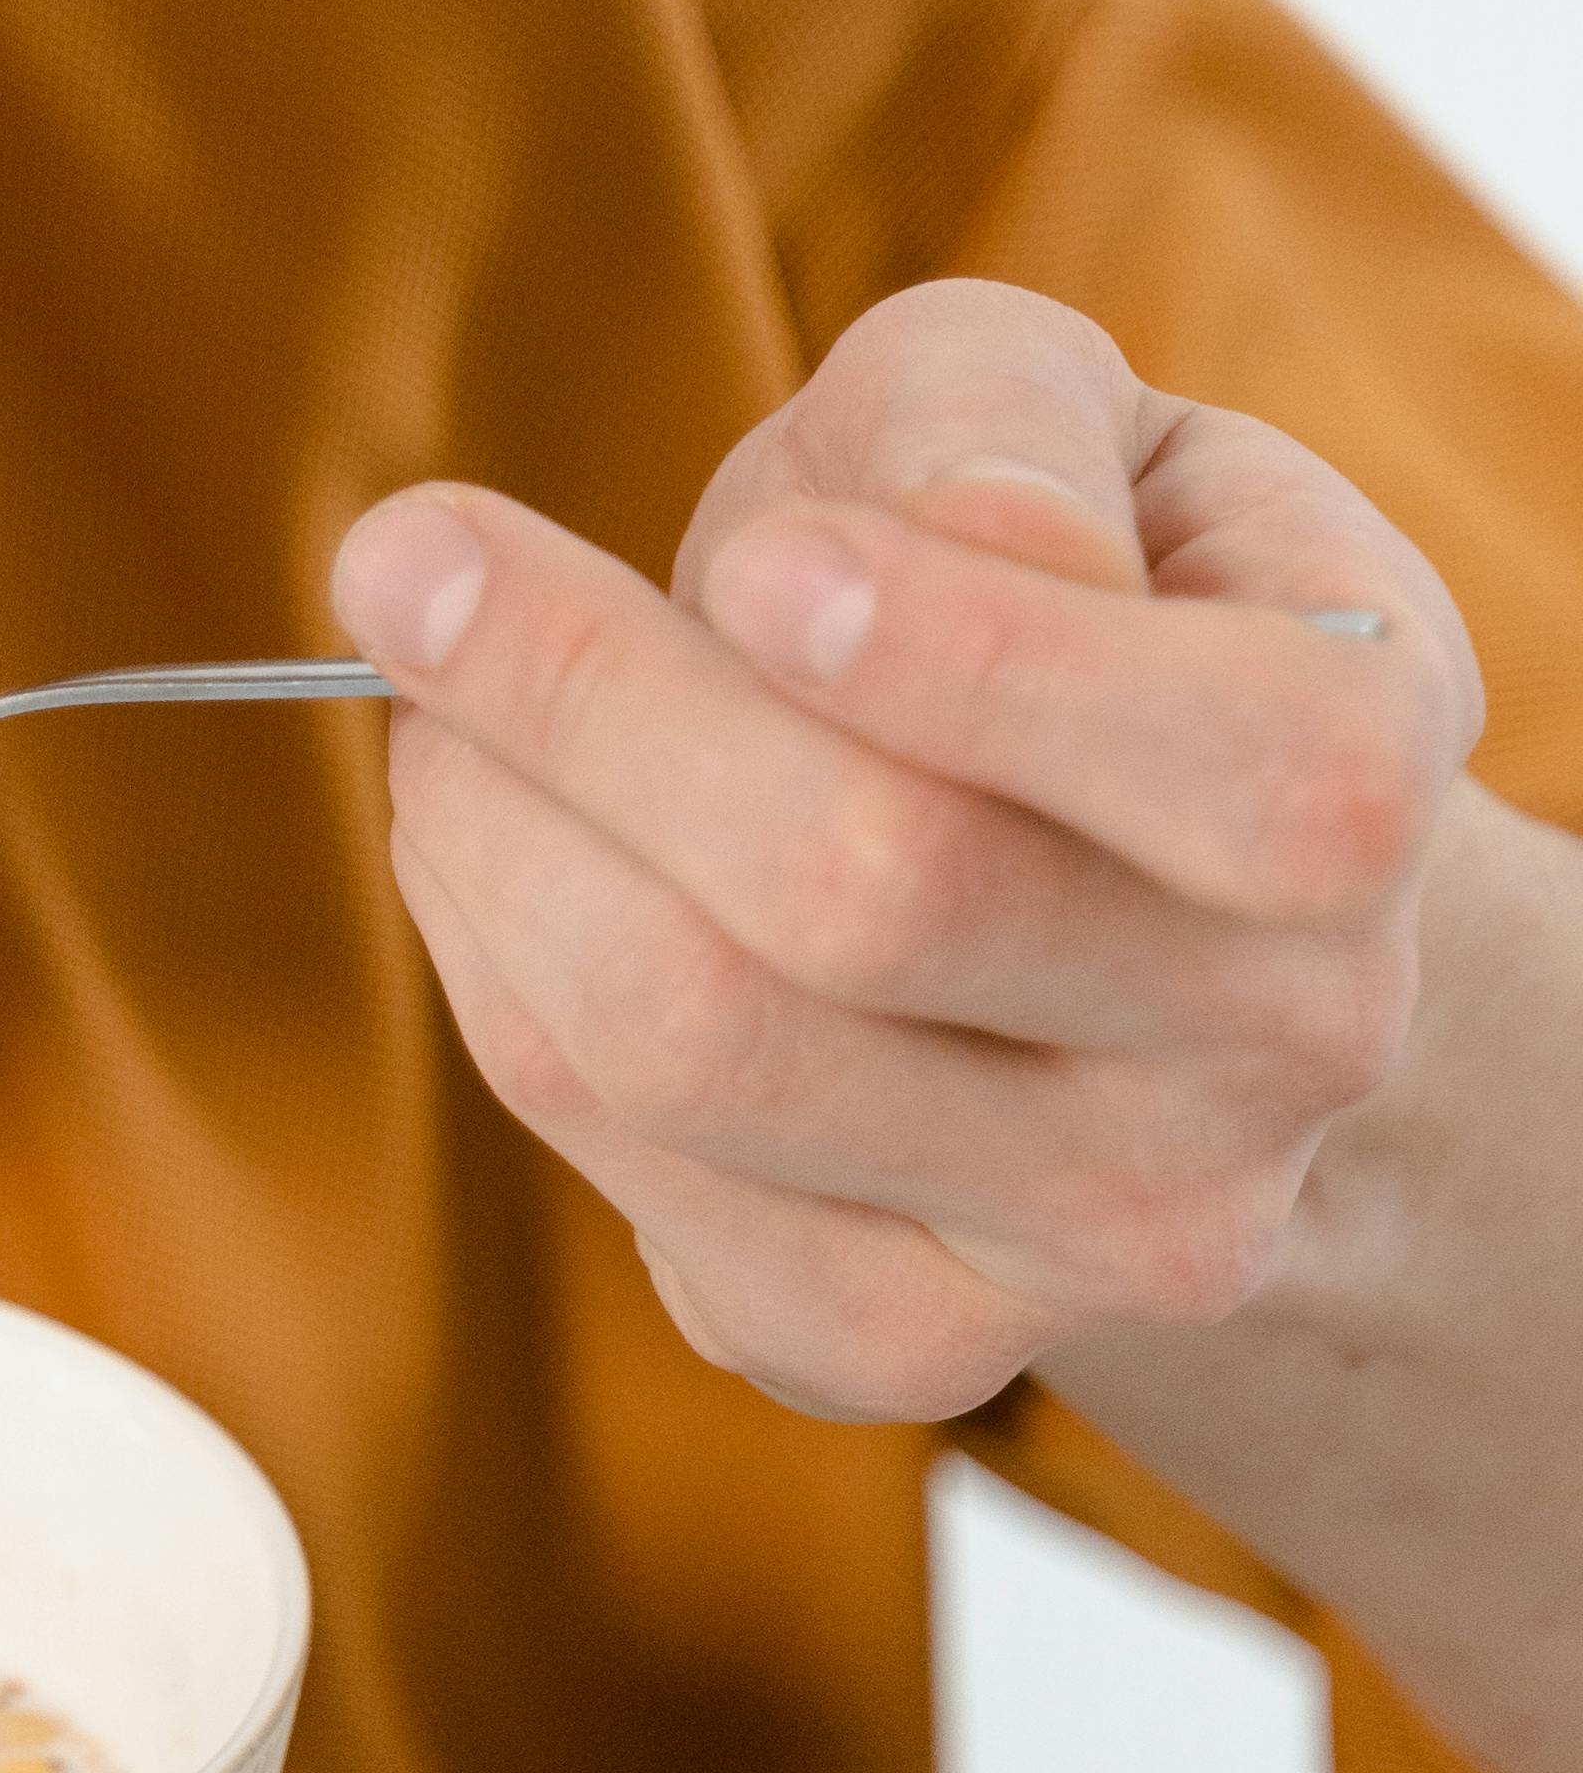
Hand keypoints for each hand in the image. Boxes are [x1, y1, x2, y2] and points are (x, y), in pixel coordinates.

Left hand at [327, 277, 1487, 1419]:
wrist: (1136, 917)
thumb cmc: (1078, 604)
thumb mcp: (1081, 426)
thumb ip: (1004, 430)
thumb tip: (942, 535)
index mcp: (1363, 783)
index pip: (1222, 766)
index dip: (950, 653)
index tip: (745, 559)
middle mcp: (1275, 1050)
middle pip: (871, 896)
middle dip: (584, 701)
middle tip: (408, 568)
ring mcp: (1093, 1236)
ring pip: (694, 1040)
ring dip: (492, 833)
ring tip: (438, 705)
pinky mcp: (898, 1346)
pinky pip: (616, 1153)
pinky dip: (494, 970)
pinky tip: (500, 861)